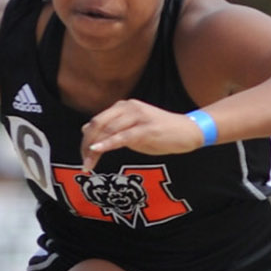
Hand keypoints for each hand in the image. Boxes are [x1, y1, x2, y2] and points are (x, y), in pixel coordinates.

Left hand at [80, 99, 208, 171]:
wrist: (188, 131)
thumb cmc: (160, 132)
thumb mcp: (131, 129)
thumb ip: (111, 128)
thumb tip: (86, 129)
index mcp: (123, 106)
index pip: (97, 121)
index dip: (86, 139)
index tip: (83, 156)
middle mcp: (128, 107)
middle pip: (98, 124)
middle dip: (87, 144)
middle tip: (83, 162)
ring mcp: (138, 117)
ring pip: (108, 130)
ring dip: (95, 149)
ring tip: (88, 164)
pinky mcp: (147, 128)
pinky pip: (123, 136)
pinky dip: (108, 143)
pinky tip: (97, 150)